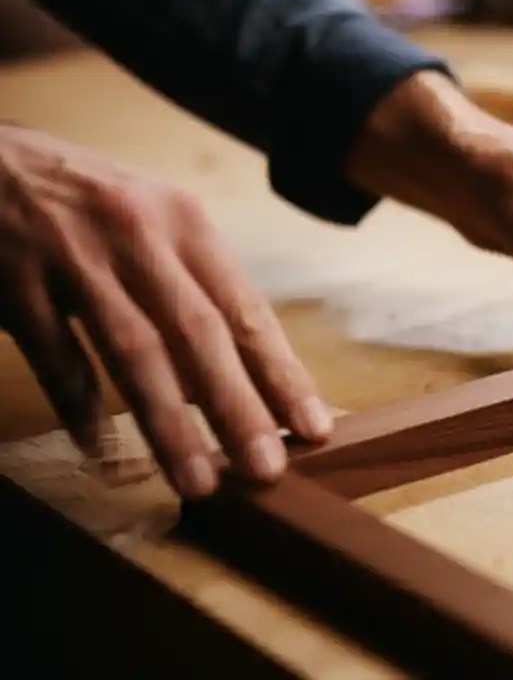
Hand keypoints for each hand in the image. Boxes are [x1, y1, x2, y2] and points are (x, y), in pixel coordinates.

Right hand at [0, 125, 331, 498]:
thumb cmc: (79, 199)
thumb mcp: (147, 221)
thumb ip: (190, 290)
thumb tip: (235, 381)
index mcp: (183, 221)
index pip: (246, 309)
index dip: (281, 373)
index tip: (314, 427)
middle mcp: (137, 233)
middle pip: (200, 333)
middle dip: (238, 408)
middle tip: (266, 470)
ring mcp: (72, 255)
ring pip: (133, 351)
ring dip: (168, 423)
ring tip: (196, 481)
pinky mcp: (13, 280)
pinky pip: (56, 355)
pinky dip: (79, 405)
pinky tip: (101, 451)